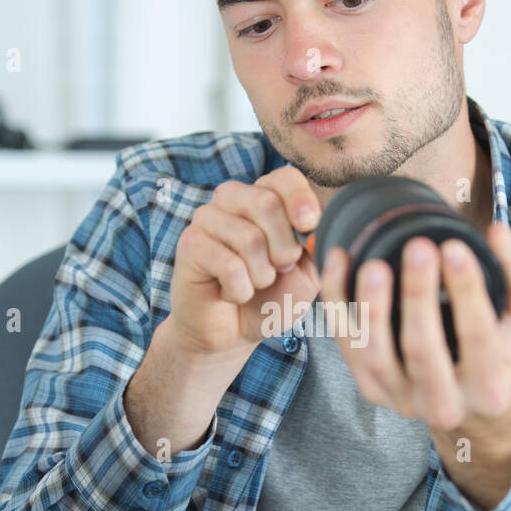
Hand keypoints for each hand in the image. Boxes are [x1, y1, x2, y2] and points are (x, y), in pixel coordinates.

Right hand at [169, 165, 321, 356]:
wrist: (235, 332)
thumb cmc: (271, 296)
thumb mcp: (307, 270)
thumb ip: (317, 242)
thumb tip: (320, 221)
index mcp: (263, 195)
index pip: (284, 178)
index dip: (301, 200)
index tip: (309, 225)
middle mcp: (231, 199)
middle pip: (267, 204)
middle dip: (285, 249)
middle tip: (279, 270)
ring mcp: (206, 218)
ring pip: (249, 238)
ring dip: (262, 276)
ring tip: (253, 283)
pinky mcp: (190, 244)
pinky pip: (229, 265)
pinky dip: (240, 290)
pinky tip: (231, 293)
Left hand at [318, 221, 510, 435]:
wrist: (467, 401)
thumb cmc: (497, 346)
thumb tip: (497, 231)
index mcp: (489, 388)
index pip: (478, 338)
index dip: (467, 292)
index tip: (456, 248)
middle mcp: (444, 404)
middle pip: (423, 350)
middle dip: (418, 296)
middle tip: (419, 248)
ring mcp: (401, 398)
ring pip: (376, 355)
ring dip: (371, 307)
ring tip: (373, 265)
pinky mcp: (371, 388)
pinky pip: (346, 344)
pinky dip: (338, 302)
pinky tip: (339, 261)